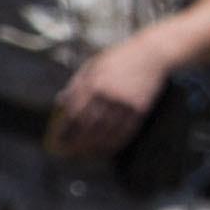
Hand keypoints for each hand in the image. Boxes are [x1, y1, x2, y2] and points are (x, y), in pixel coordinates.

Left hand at [45, 39, 163, 160]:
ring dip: (93, 147)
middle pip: (87, 126)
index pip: (72, 112)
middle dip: (76, 142)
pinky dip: (114, 144)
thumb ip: (76, 83)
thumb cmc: (120, 57)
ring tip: (85, 155)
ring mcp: (123, 103)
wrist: (152, 54)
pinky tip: (106, 150)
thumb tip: (60, 101)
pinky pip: (124, 132)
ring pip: (105, 132)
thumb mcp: (93, 64)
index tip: (57, 140)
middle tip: (69, 153)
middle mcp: (106, 95)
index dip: (63, 129)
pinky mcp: (139, 109)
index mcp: (92, 82)